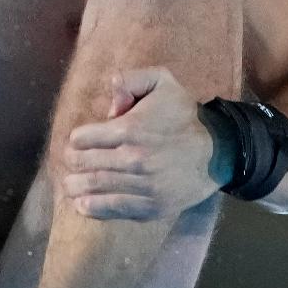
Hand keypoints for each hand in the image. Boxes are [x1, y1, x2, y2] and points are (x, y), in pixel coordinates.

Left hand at [61, 67, 216, 220]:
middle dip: (73, 162)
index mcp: (130, 129)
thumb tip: (110, 93)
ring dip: (76, 185)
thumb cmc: (185, 116)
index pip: (83, 138)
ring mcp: (141, 185)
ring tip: (70, 184)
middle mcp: (132, 158)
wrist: (216, 152)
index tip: (78, 142)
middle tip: (71, 162)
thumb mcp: (163, 82)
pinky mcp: (150, 206)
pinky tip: (82, 204)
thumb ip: (131, 80)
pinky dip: (93, 207)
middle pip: (84, 163)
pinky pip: (113, 208)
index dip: (77, 140)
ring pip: (94, 187)